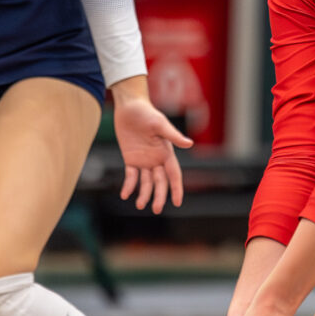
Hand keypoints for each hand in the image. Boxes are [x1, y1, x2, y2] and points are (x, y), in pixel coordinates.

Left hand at [112, 79, 193, 214]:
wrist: (129, 106)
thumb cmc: (147, 112)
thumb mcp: (160, 124)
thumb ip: (173, 136)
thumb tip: (189, 144)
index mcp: (167, 153)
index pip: (174, 175)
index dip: (176, 188)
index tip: (178, 203)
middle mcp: (157, 159)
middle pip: (160, 182)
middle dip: (159, 196)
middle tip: (157, 209)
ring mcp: (144, 160)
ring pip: (146, 182)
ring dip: (144, 194)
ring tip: (140, 205)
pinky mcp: (131, 159)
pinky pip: (131, 176)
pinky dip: (129, 185)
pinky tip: (125, 194)